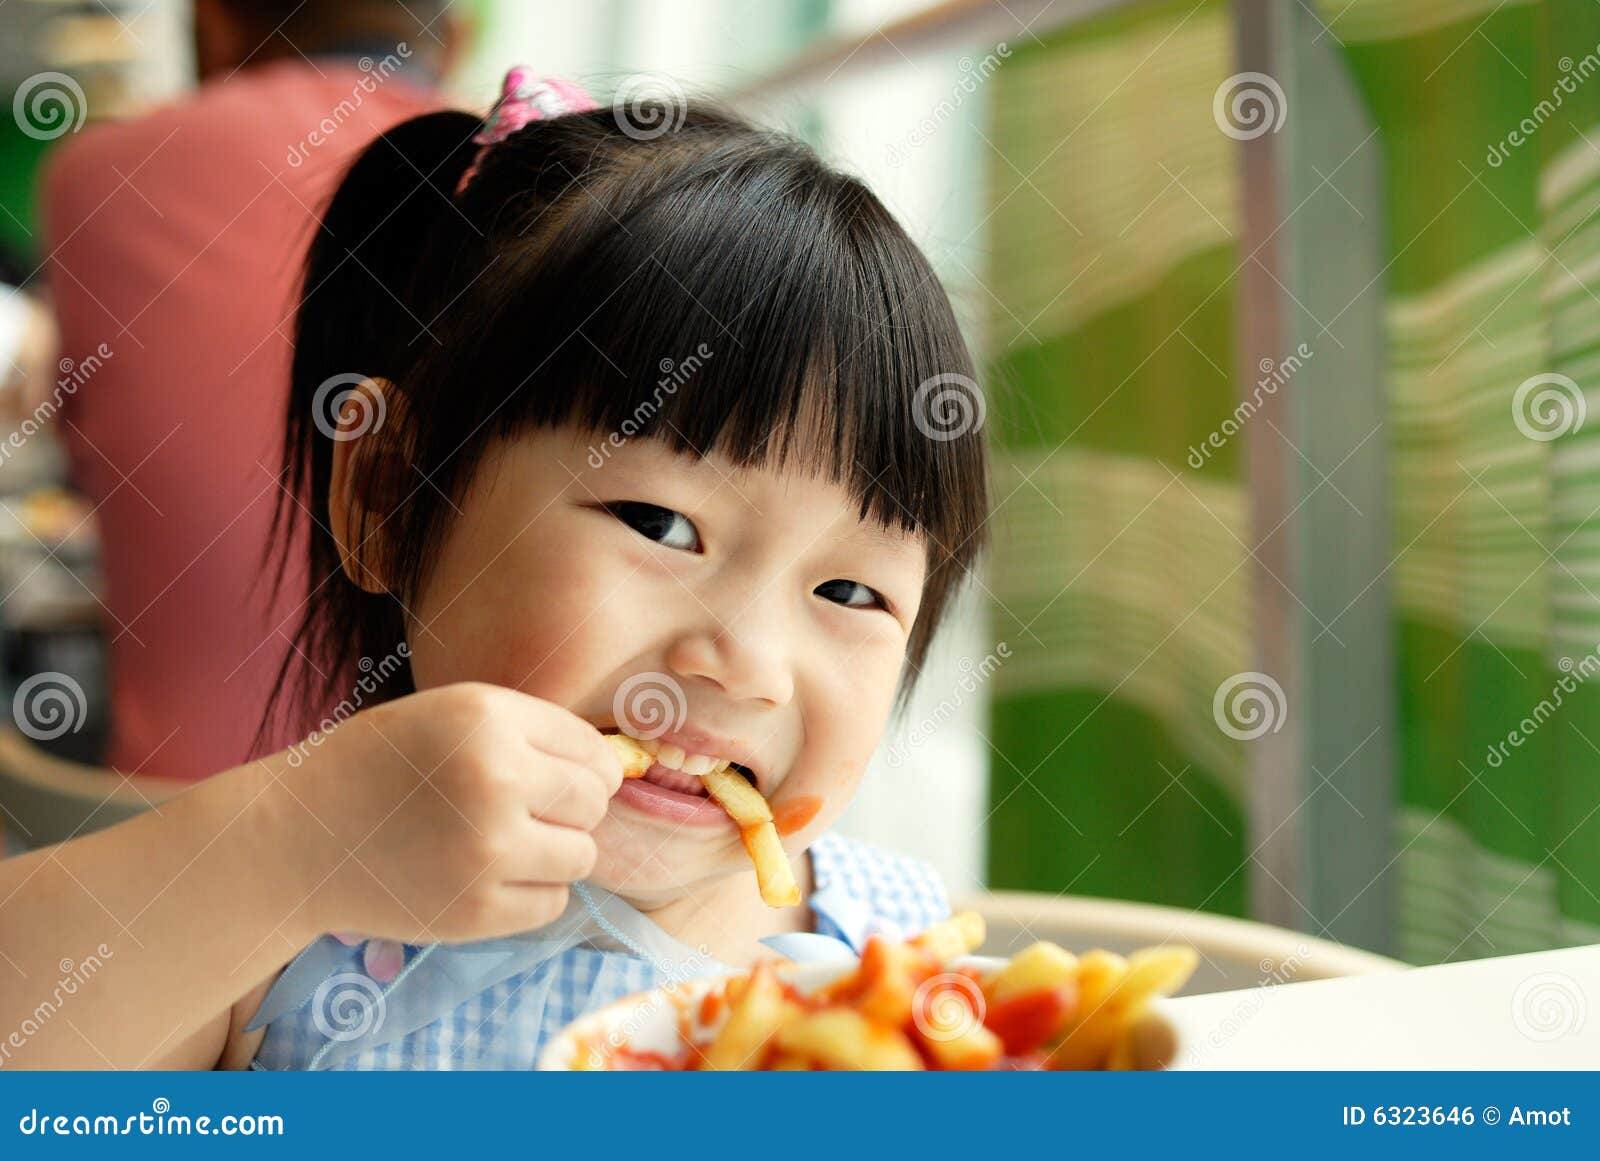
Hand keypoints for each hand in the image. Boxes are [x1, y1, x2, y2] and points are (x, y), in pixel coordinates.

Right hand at [274, 682, 621, 943]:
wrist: (297, 839)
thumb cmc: (379, 768)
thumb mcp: (452, 715)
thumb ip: (529, 734)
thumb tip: (616, 770)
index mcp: (489, 718)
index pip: (592, 750)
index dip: (584, 767)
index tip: (558, 779)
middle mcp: (497, 780)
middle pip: (595, 803)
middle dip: (570, 809)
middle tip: (523, 812)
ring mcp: (489, 852)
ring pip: (582, 855)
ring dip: (554, 853)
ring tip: (502, 843)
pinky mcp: (478, 911)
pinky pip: (553, 902)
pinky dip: (531, 893)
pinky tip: (485, 876)